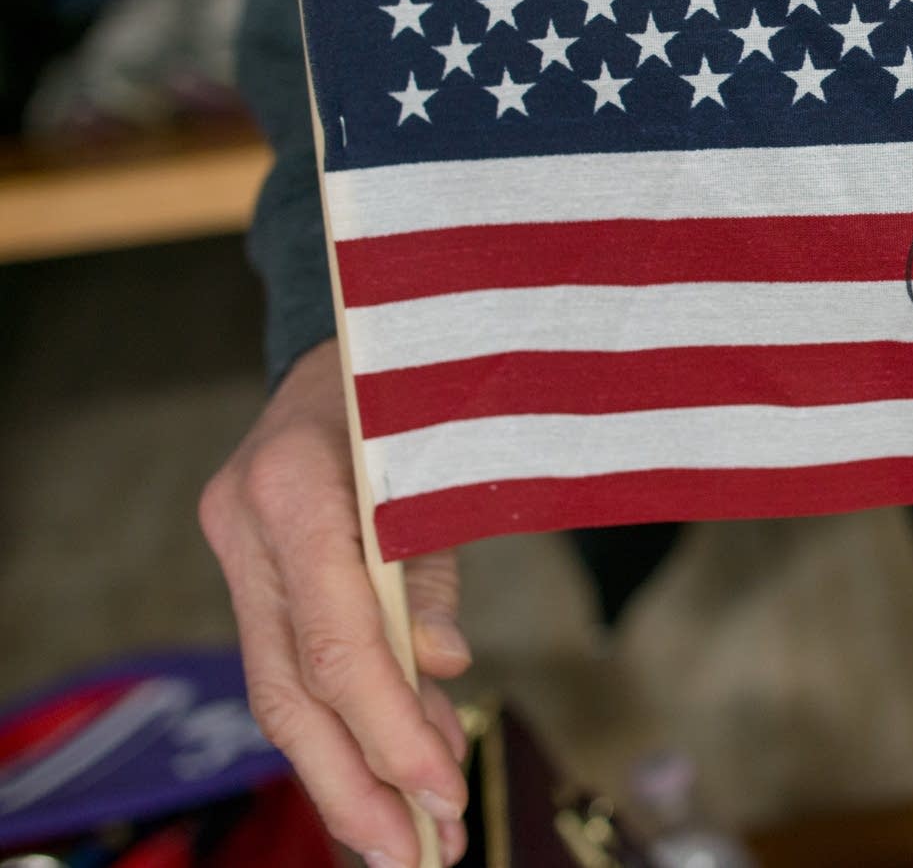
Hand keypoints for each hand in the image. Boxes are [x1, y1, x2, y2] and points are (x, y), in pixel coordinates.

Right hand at [200, 339, 470, 866]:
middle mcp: (246, 524)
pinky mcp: (250, 565)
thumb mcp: (443, 452)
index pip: (335, 640)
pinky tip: (395, 767)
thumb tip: (443, 670)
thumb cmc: (412, 383)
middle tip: (416, 854)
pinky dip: (348, 720)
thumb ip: (433, 566)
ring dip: (351, 770)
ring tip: (414, 834)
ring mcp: (236, 547)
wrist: (345, 330)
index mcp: (293, 485)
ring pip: (282, 690)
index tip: (442, 796)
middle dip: (356, 784)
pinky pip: (293, 661)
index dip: (388, 729)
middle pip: (291, 689)